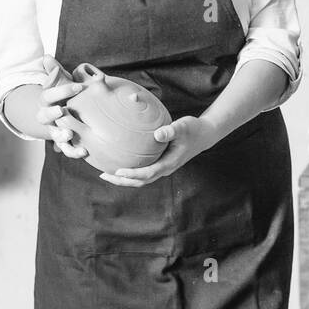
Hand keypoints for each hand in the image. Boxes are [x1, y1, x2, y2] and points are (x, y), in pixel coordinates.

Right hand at [37, 57, 87, 158]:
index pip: (49, 94)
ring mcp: (52, 130)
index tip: (79, 86)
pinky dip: (73, 151)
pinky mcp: (62, 143)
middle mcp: (46, 117)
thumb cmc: (63, 96)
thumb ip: (55, 72)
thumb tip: (46, 56)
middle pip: (44, 116)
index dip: (63, 90)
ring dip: (60, 136)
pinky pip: (65, 149)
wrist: (59, 115)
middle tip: (62, 111)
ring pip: (53, 135)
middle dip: (52, 114)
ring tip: (70, 135)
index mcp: (45, 100)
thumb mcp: (59, 83)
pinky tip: (84, 152)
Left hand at [97, 116, 216, 187]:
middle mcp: (165, 169)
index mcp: (170, 163)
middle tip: (103, 175)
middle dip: (122, 180)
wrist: (204, 135)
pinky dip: (130, 172)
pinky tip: (119, 164)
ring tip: (105, 173)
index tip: (118, 171)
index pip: (149, 173)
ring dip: (124, 179)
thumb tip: (157, 134)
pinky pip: (143, 171)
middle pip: (141, 181)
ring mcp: (163, 168)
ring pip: (141, 179)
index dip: (133, 174)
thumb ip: (171, 130)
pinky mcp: (160, 163)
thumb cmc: (193, 129)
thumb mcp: (184, 126)